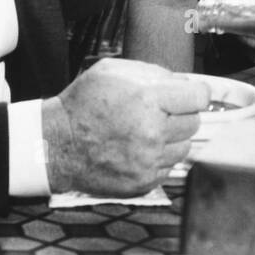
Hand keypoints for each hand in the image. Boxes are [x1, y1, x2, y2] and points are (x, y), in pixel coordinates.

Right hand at [41, 59, 205, 195]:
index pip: (199, 97)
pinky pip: (170, 167)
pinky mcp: (144, 182)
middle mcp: (151, 133)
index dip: (196, 93)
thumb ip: (153, 72)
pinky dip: (159, 158)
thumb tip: (184, 81)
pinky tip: (137, 150)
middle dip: (180, 114)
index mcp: (147, 100)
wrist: (55, 145)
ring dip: (171, 138)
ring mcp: (149, 161)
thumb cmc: (82, 105)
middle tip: (158, 113)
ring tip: (145, 132)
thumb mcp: (112, 71)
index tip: (190, 95)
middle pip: (194, 122)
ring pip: (185, 146)